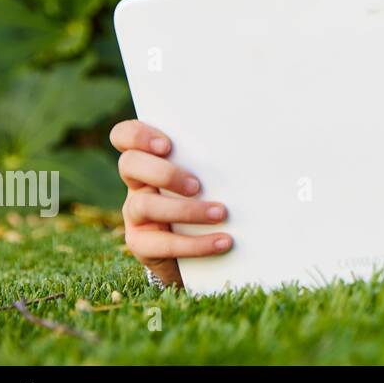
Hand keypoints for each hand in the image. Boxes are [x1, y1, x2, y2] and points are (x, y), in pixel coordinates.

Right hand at [111, 120, 233, 288]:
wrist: (201, 247)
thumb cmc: (213, 192)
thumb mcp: (212, 173)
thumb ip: (218, 158)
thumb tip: (258, 142)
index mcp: (151, 157)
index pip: (125, 135)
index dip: (138, 136)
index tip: (168, 145)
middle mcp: (138, 182)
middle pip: (130, 165)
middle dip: (164, 173)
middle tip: (197, 185)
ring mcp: (135, 212)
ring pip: (144, 205)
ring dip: (186, 209)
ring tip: (220, 213)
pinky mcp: (141, 242)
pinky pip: (160, 243)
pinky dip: (195, 244)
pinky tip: (222, 241)